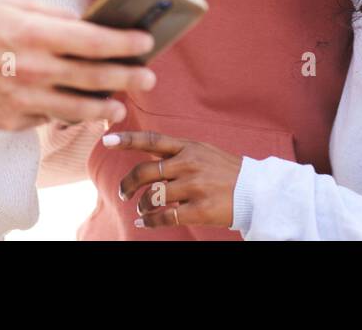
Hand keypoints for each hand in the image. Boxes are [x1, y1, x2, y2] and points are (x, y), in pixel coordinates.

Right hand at [0, 0, 156, 130]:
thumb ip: (57, 17)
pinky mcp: (12, 120)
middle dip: (128, 77)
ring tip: (120, 104)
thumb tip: (92, 24)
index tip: (147, 42)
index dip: (125, 43)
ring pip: (77, 108)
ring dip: (105, 107)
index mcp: (36, 35)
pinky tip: (81, 110)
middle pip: (94, 77)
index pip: (94, 41)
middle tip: (149, 78)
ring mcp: (23, 99)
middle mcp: (33, 69)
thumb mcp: (19, 6)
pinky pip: (48, 117)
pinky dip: (66, 114)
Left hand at [103, 130, 241, 229]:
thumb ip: (176, 153)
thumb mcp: (202, 152)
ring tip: (143, 209)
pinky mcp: (199, 209)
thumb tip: (146, 160)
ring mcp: (194, 186)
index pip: (152, 140)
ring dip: (143, 206)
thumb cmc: (224, 171)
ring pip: (153, 197)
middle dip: (128, 184)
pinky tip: (146, 222)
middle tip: (123, 193)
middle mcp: (189, 163)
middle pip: (145, 172)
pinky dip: (151, 222)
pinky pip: (165, 218)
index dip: (127, 139)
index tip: (106, 140)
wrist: (255, 190)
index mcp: (188, 147)